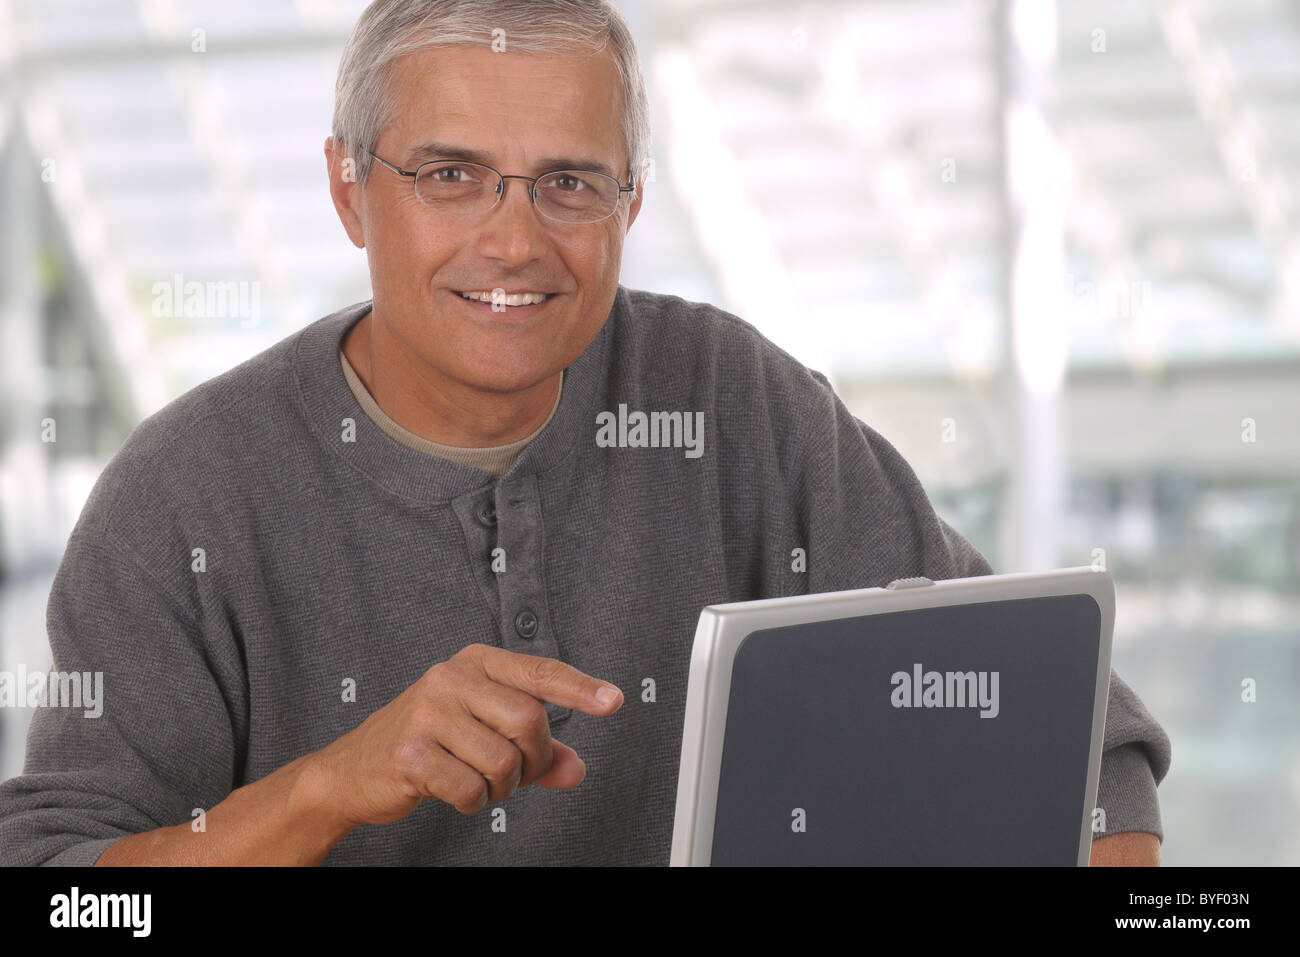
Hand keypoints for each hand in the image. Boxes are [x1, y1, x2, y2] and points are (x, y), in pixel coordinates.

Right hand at [308, 644, 622, 828]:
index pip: (539, 671)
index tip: (613, 700)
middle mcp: (451, 677)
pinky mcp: (411, 753)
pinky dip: (474, 802)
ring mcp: (428, 714)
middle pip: (530, 721)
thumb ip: (535, 749)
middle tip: (517, 773)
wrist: (355, 769)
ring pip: (504, 761)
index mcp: (475, 662)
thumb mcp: (484, 732)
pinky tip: (455, 791)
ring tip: (480, 782)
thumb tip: (576, 770)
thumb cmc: (427, 741)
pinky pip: (472, 790)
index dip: (580, 687)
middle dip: (533, 759)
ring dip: (503, 788)